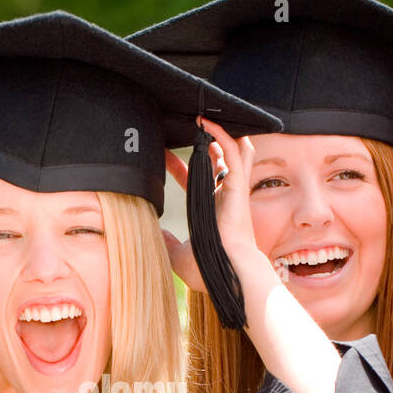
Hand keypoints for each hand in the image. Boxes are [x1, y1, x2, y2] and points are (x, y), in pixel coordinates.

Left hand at [161, 122, 274, 291]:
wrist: (227, 275)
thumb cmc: (208, 270)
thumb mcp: (178, 255)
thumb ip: (167, 242)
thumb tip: (154, 232)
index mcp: (213, 210)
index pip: (197, 180)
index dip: (181, 167)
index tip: (165, 156)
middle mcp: (225, 197)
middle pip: (219, 161)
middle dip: (206, 144)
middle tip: (189, 128)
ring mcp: (233, 191)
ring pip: (235, 152)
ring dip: (222, 134)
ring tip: (203, 117)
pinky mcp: (237, 188)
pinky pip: (233, 154)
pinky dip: (221, 137)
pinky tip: (206, 124)